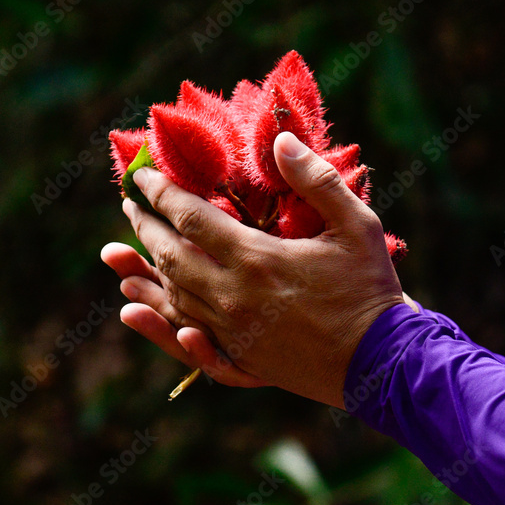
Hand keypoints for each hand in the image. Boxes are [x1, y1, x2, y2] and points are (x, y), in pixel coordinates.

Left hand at [115, 131, 405, 407]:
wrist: (383, 363)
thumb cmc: (370, 289)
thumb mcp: (355, 225)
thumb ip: (316, 180)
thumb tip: (281, 140)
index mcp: (255, 258)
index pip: (190, 217)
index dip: (161, 193)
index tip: (141, 177)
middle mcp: (233, 296)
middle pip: (170, 257)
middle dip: (145, 228)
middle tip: (130, 208)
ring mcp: (233, 333)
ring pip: (172, 299)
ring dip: (142, 274)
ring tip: (121, 258)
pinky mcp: (239, 359)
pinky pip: (185, 339)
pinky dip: (157, 324)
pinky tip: (139, 314)